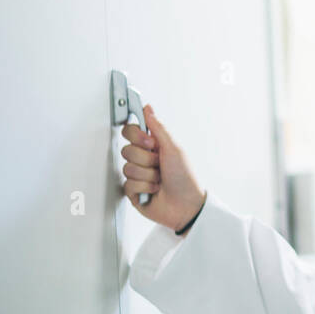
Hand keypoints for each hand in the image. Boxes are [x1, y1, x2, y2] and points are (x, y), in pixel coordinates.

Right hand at [120, 103, 206, 231]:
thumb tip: (148, 108)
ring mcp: (138, 175)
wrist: (187, 205)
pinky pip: (128, 184)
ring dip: (148, 175)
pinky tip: (155, 190)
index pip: (130, 132)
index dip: (137, 136)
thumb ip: (158, 127)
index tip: (150, 143)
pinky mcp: (133, 191)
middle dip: (146, 159)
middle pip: (127, 150)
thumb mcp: (174, 148)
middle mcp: (144, 159)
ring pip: (128, 168)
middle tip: (160, 164)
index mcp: (154, 146)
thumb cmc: (186, 177)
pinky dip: (145, 187)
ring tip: (160, 180)